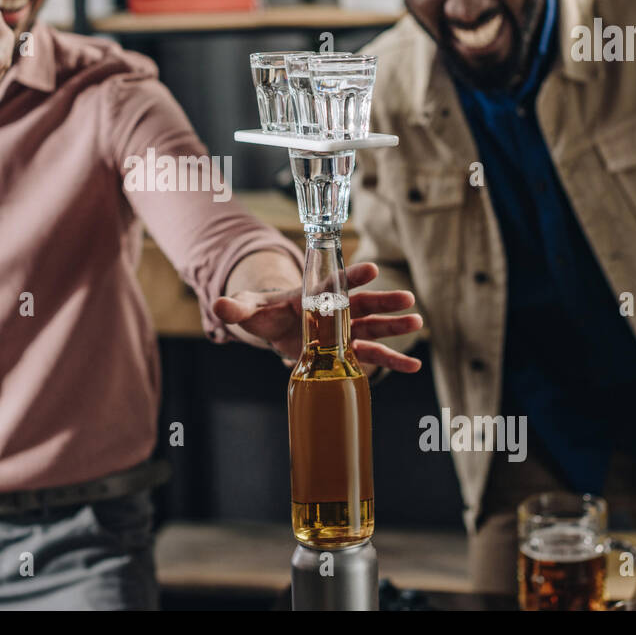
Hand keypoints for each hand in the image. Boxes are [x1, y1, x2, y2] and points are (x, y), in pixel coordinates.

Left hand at [212, 262, 423, 373]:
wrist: (276, 327)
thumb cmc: (266, 314)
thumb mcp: (249, 312)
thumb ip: (237, 308)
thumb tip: (217, 305)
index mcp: (314, 295)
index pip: (336, 284)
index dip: (354, 276)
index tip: (373, 269)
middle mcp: (336, 310)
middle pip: (363, 305)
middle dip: (384, 302)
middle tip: (408, 299)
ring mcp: (345, 330)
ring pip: (373, 328)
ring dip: (395, 328)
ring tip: (418, 324)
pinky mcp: (348, 350)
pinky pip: (374, 354)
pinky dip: (393, 360)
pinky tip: (414, 365)